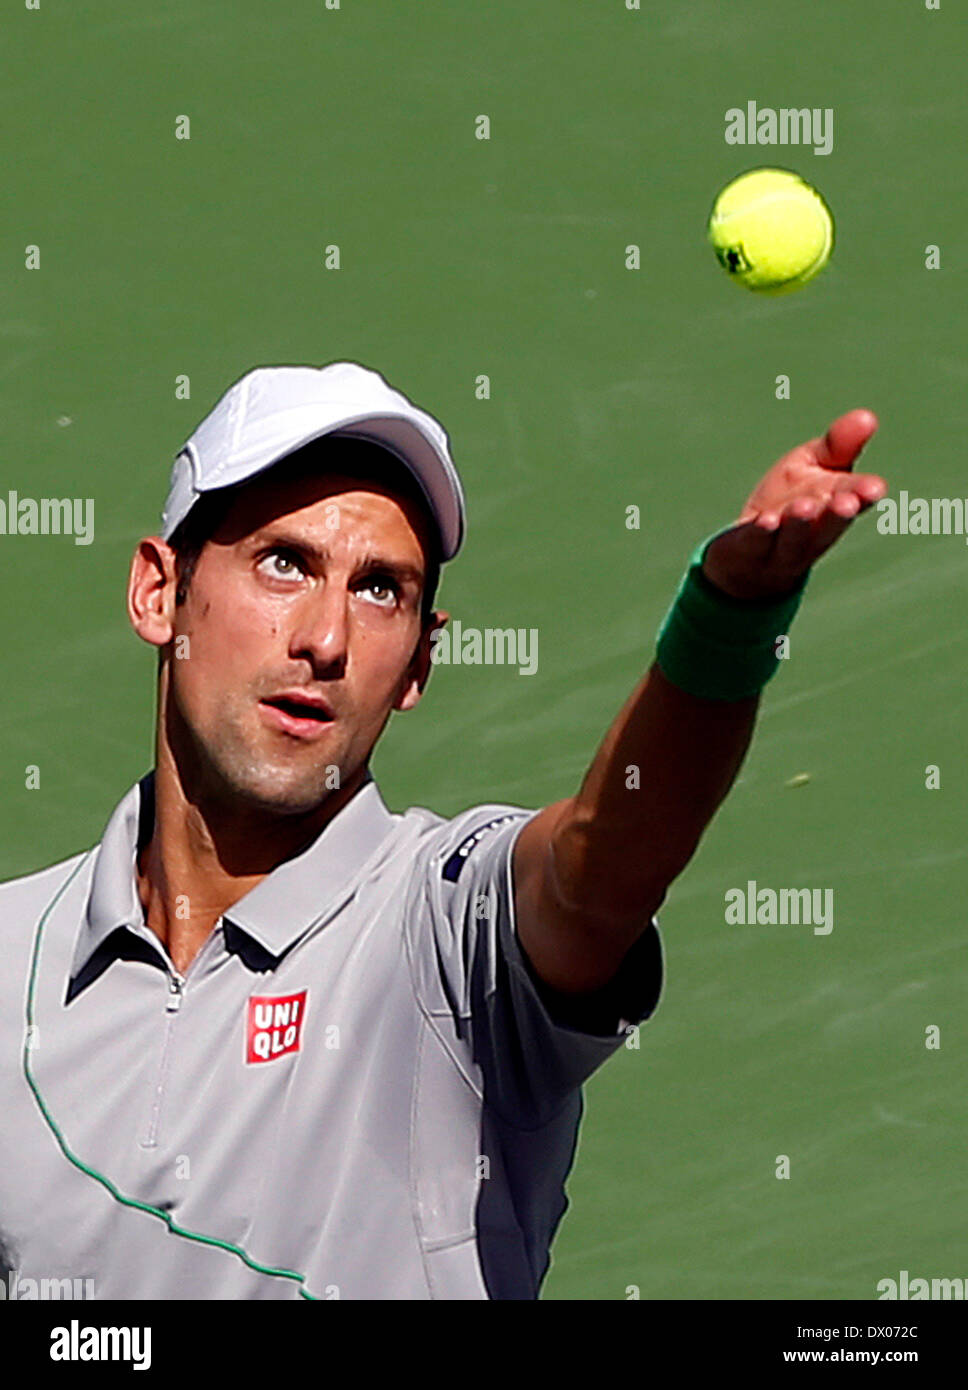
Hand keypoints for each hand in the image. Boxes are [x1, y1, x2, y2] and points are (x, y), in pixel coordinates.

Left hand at [702, 409, 886, 600]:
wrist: (747, 555)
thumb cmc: (789, 502)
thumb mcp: (811, 465)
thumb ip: (838, 445)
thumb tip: (867, 416)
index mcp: (834, 504)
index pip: (855, 498)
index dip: (863, 493)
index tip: (874, 487)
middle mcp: (813, 531)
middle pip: (828, 525)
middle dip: (838, 514)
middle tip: (847, 503)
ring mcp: (781, 545)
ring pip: (793, 537)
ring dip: (799, 523)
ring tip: (803, 507)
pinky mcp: (748, 550)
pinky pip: (757, 543)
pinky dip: (762, 533)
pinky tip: (766, 521)